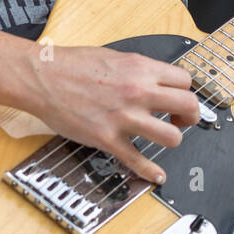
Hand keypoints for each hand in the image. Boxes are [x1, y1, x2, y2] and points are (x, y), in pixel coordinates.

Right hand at [22, 44, 200, 185]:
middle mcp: (138, 92)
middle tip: (184, 121)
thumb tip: (154, 81)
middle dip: (191, 116)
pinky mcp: (108, 139)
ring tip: (166, 139)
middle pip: (188, 106)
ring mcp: (124, 118)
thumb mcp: (114, 57)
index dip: (186, 92)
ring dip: (173, 140)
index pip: (184, 81)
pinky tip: (157, 176)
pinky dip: (150, 172)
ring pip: (171, 137)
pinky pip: (137, 160)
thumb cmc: (71, 65)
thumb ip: (138, 71)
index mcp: (140, 69)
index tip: (181, 99)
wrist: (42, 77)